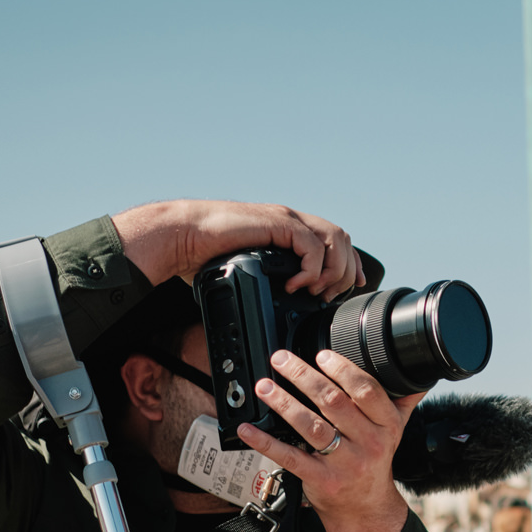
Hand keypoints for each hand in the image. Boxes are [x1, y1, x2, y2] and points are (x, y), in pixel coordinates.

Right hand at [111, 200, 361, 298]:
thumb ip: (268, 282)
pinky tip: (295, 285)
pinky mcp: (277, 224)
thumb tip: (276, 311)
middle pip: (342, 240)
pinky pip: (312, 245)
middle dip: (345, 271)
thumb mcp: (248, 273)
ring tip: (314, 292)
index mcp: (289, 232)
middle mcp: (292, 223)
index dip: (349, 265)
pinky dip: (311, 269)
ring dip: (332, 270)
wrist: (182, 237)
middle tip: (329, 296)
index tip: (348, 289)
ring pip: (335, 239)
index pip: (335, 242)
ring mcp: (286, 221)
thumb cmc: (205, 256)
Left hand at [235, 349, 420, 531]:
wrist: (366, 509)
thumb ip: (402, 401)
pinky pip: (289, 457)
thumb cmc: (375, 464)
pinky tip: (249, 429)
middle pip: (333, 402)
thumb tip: (414, 372)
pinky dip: (266, 441)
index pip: (366, 390)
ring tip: (265, 386)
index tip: (320, 355)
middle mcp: (368, 444)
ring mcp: (343, 463)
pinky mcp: (320, 480)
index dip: (342, 370)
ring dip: (284, 402)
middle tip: (281, 360)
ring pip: (310, 426)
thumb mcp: (396, 432)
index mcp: (387, 426)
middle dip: (303, 377)